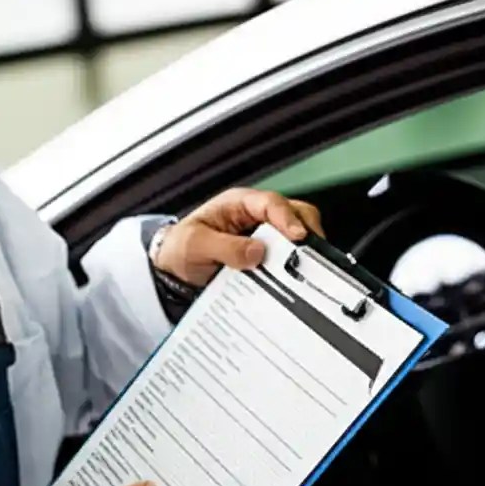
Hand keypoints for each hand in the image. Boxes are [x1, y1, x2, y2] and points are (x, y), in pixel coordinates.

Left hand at [154, 187, 323, 286]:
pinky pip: (288, 260)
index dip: (287, 217)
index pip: (271, 203)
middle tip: (310, 255)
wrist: (174, 272)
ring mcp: (265, 239)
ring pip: (297, 238)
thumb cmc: (181, 249)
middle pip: (296, 215)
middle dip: (306, 232)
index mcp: (239, 205)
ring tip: (306, 271)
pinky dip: (294, 269)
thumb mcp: (196, 245)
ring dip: (303, 253)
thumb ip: (226, 247)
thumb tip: (258, 252)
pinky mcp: (267, 259)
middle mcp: (257, 218)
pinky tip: (294, 282)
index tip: (298, 236)